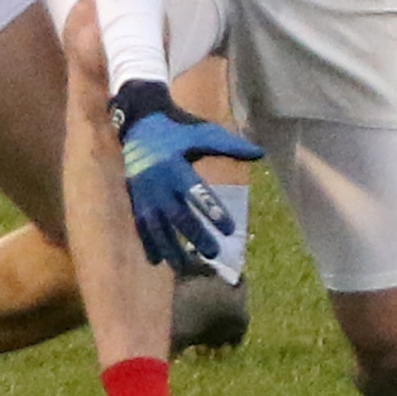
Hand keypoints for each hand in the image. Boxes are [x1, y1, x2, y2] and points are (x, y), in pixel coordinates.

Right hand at [111, 80, 262, 271]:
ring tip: (186, 268)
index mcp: (176, 166)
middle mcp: (159, 183)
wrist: (139, 128)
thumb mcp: (203, 135)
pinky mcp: (135, 201)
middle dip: (195, 235)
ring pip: (156, 228)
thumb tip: (261, 154)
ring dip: (170, 248)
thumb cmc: (179, 133)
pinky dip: (148, 244)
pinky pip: (140, 227)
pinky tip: (158, 263)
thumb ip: (231, 146)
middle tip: (213, 254)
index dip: (213, 211)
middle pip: (178, 215)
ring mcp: (144, 195)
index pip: (197, 193)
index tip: (230, 230)